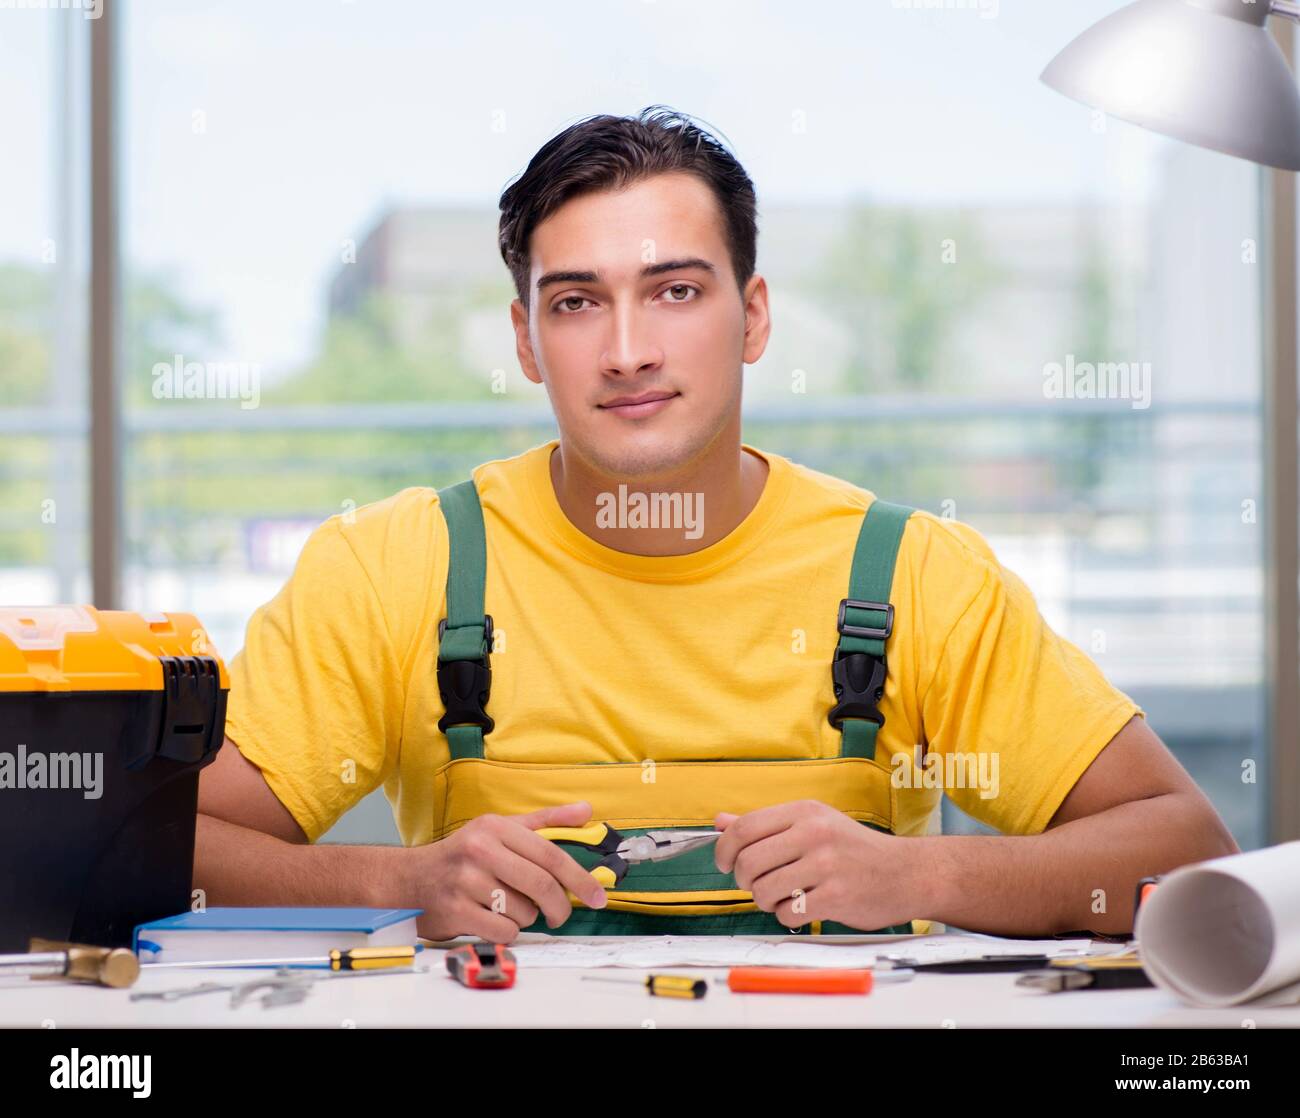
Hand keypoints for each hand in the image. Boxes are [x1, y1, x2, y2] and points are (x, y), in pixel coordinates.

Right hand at [405, 801, 607, 941]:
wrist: (411, 878)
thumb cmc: (464, 855)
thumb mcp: (501, 829)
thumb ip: (545, 822)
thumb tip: (586, 811)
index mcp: (496, 827)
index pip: (550, 854)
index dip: (580, 878)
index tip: (598, 896)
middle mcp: (480, 850)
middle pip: (541, 885)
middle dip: (559, 906)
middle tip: (561, 914)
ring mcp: (466, 881)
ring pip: (523, 911)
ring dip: (526, 917)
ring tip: (507, 907)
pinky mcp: (456, 911)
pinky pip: (503, 931)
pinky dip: (507, 931)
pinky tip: (492, 919)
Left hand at [713, 800, 918, 931]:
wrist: (906, 873)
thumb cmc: (855, 849)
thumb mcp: (812, 823)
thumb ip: (765, 825)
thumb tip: (720, 822)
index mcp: (804, 812)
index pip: (744, 828)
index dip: (724, 850)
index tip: (724, 863)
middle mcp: (814, 833)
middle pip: (749, 862)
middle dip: (744, 880)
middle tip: (756, 884)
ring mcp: (826, 865)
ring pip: (764, 890)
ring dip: (766, 901)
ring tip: (784, 896)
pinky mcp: (836, 897)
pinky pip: (788, 913)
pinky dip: (788, 915)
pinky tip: (804, 907)